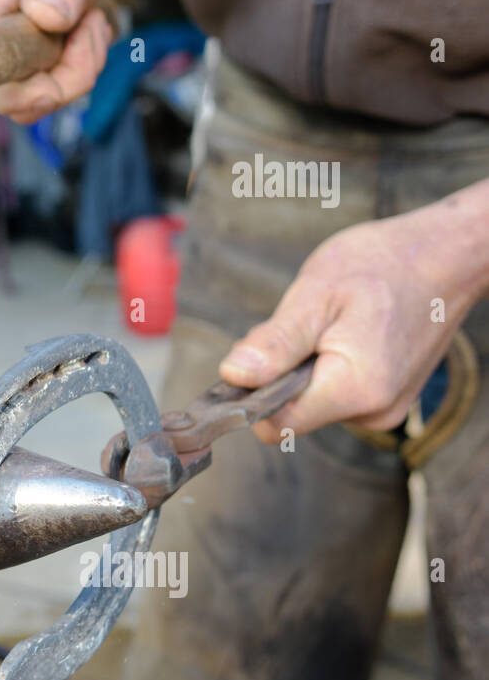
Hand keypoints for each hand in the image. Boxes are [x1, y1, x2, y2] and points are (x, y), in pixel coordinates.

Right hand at [0, 0, 113, 122]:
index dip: (33, 90)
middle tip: (92, 23)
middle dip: (72, 74)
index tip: (75, 46)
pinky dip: (74, 73)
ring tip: (87, 21)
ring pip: (32, 103)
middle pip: (14, 100)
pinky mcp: (1, 77)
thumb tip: (48, 18)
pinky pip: (41, 96)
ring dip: (78, 70)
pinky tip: (78, 35)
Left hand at [219, 185, 488, 442]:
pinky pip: (334, 394)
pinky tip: (345, 334)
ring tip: (330, 324)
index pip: (277, 424)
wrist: (445, 256)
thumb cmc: (383, 265)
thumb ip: (275, 343)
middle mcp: (374, 411)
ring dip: (303, 369)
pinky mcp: (387, 400)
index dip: (249, 398)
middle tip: (300, 326)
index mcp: (355, 389)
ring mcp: (384, 408)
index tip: (246, 361)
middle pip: (292, 413)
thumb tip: (233, 375)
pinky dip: (325, 368)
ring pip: (312, 402)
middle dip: (279, 375)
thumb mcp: (316, 295)